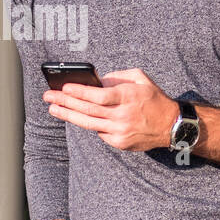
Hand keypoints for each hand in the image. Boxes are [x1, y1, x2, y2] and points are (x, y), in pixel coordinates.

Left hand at [43, 68, 177, 151]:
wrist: (171, 126)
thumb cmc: (153, 98)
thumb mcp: (140, 78)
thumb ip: (118, 76)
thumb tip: (96, 81)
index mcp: (128, 97)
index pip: (99, 96)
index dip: (80, 92)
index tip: (64, 88)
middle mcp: (123, 115)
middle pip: (88, 110)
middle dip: (66, 102)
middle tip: (49, 97)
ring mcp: (121, 131)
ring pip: (89, 124)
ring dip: (68, 115)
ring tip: (53, 109)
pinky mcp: (120, 143)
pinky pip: (99, 133)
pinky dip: (89, 124)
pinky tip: (77, 117)